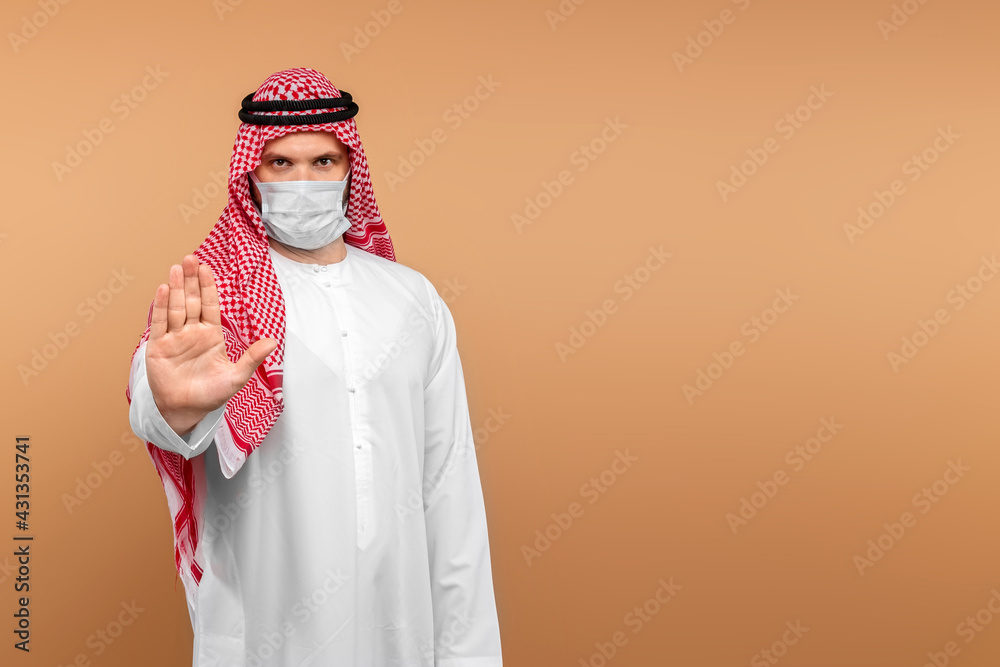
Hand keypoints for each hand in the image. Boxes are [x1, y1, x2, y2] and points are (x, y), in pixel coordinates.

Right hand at [146, 254, 276, 436]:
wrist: (186, 411)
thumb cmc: (211, 395)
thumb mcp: (236, 377)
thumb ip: (252, 358)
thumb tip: (273, 341)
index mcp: (211, 335)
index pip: (210, 305)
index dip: (208, 287)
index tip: (207, 267)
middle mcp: (192, 332)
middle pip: (191, 301)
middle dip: (191, 280)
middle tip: (190, 258)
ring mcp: (174, 338)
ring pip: (176, 307)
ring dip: (177, 287)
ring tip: (177, 268)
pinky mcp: (158, 347)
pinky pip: (160, 323)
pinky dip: (161, 306)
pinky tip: (164, 289)